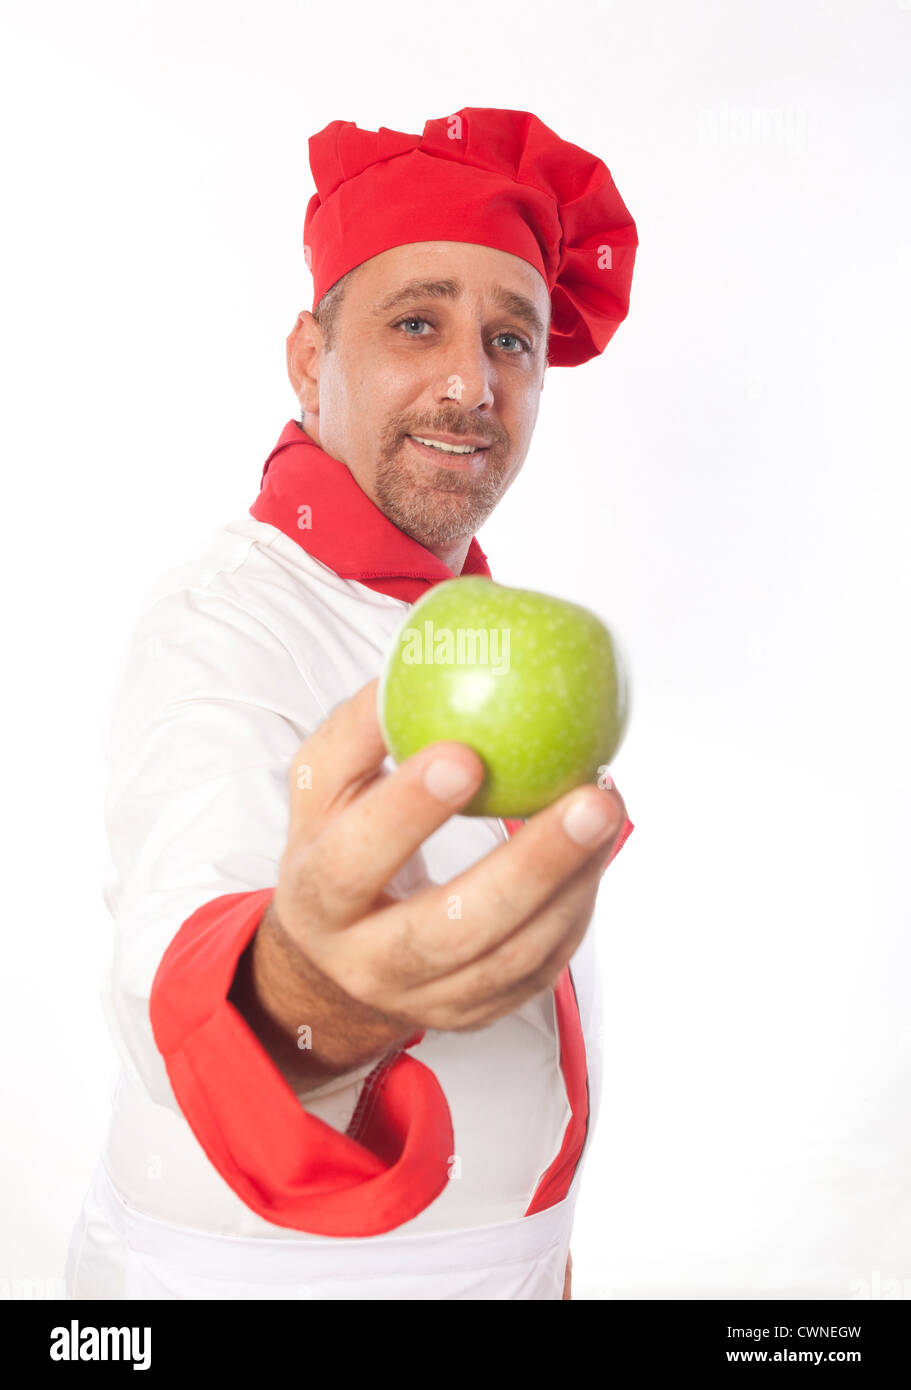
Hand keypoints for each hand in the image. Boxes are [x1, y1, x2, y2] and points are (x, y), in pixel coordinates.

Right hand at [270, 677, 626, 1037]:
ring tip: (606, 808)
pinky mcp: (482, 1010)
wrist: (336, 966)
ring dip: (574, 882)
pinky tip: (598, 847)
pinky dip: (578, 904)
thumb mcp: (322, 789)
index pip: (354, 860)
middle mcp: (370, 962)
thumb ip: (359, 731)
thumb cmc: (337, 847)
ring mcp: (431, 999)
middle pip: (452, 928)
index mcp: (319, 898)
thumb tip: (414, 663)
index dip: (406, 813)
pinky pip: (543, 965)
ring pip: (514, 956)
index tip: (466, 754)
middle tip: (590, 798)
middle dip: (530, 866)